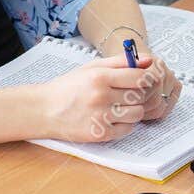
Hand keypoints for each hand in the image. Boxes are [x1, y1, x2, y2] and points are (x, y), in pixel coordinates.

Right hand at [36, 55, 168, 142]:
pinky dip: (125, 123)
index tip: (144, 79)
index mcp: (99, 77)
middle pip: (140, 96)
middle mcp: (101, 97)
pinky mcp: (100, 134)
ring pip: (137, 113)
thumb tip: (148, 60)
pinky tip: (114, 117)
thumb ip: (121, 61)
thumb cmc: (69, 87)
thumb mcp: (91, 67)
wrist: (45, 110)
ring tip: (121, 105)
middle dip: (140, 94)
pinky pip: (128, 129)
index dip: (146, 78)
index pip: (139, 77)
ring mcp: (101, 117)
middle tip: (131, 93)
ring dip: (134, 109)